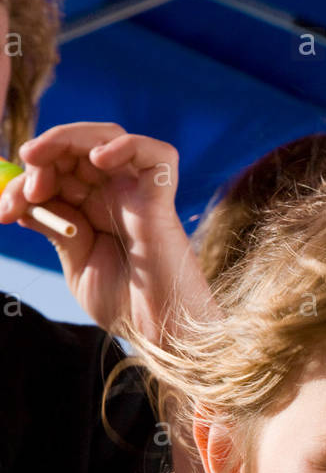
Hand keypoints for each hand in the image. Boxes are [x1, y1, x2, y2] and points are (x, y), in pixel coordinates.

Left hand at [0, 122, 212, 341]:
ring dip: (68, 139)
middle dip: (42, 157)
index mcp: (95, 210)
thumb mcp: (75, 262)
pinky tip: (98, 158)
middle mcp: (117, 196)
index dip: (29, 177)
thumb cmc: (124, 307)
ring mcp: (139, 195)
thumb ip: (55, 227)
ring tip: (41, 161)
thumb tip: (22, 197)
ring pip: (109, 138)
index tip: (6, 208)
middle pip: (78, 147)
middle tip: (26, 188)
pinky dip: (126, 146)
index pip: (59, 170)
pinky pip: (156, 154)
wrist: (159, 334)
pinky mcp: (162, 200)